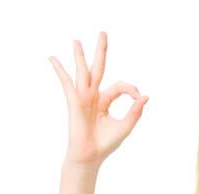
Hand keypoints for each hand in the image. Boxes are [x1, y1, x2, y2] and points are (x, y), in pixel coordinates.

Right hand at [49, 32, 148, 168]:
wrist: (91, 156)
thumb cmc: (106, 144)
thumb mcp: (125, 126)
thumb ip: (135, 112)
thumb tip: (146, 96)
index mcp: (105, 101)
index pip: (119, 86)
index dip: (131, 89)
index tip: (138, 97)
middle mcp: (93, 96)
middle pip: (98, 69)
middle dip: (101, 51)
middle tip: (103, 33)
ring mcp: (83, 97)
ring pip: (83, 72)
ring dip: (80, 56)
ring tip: (76, 41)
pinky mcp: (74, 101)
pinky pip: (66, 82)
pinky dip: (60, 70)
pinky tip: (52, 59)